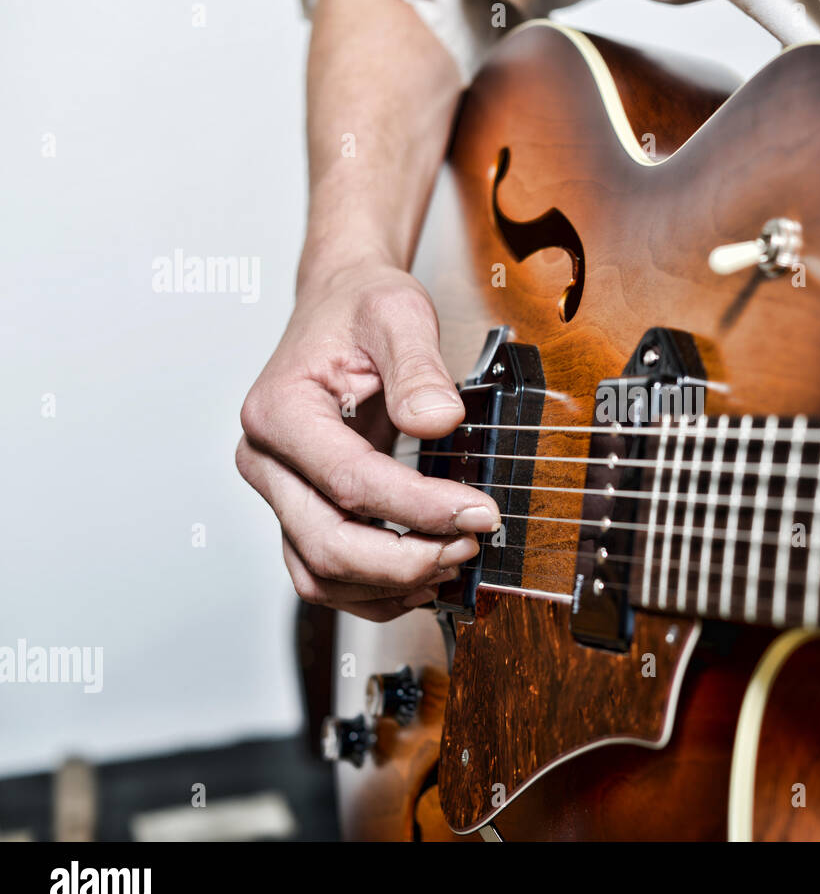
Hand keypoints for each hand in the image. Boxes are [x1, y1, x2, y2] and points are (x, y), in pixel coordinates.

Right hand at [236, 258, 499, 620]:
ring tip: (454, 560)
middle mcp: (266, 460)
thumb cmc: (359, 307)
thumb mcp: (398, 314)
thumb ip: (418, 366)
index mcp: (279, 411)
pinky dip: (376, 589)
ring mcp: (279, 492)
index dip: (418, 508)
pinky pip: (327, 573)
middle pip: (326, 544)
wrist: (340, 304)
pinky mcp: (300, 510)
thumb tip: (438, 420)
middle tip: (470, 545)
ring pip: (320, 573)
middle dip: (405, 559)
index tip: (478, 513)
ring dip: (390, 583)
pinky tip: (425, 574)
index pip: (349, 482)